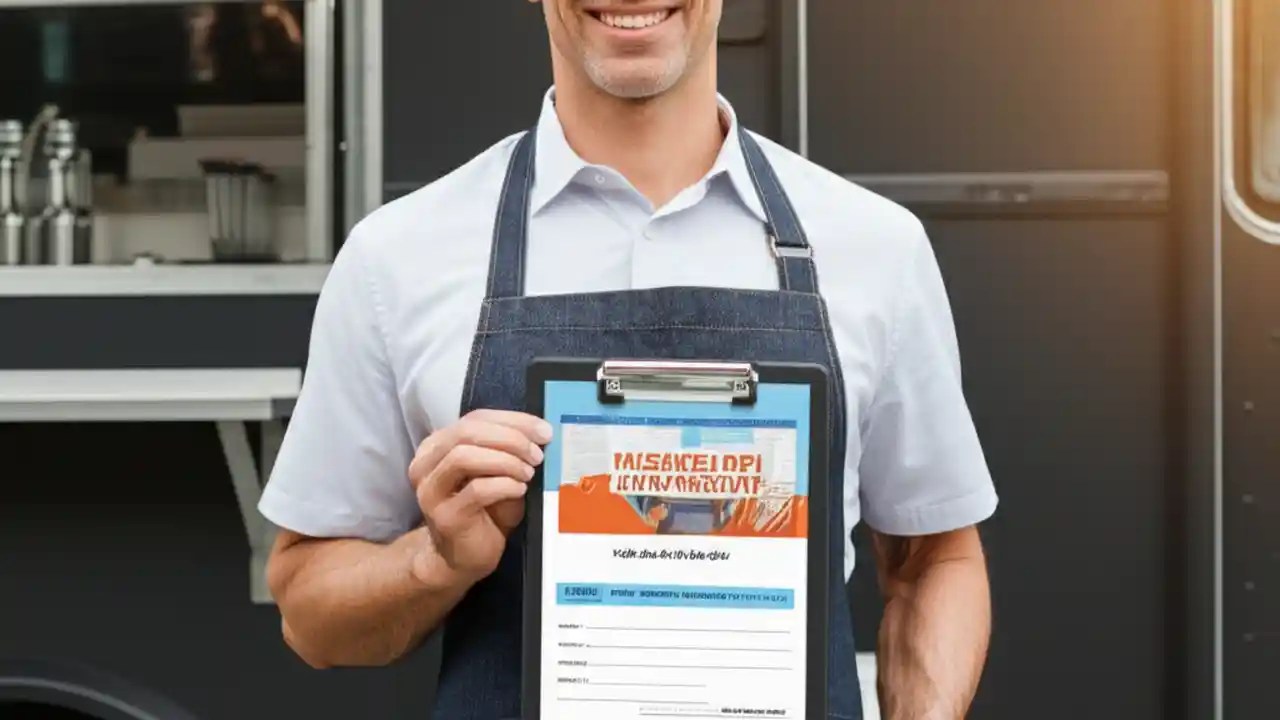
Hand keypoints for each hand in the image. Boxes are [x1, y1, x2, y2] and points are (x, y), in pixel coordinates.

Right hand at [409, 409, 551, 583]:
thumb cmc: (484, 512)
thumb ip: (510, 451)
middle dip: (510, 438)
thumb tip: (541, 434)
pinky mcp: (444, 515)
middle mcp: (427, 464)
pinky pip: (477, 490)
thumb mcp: (499, 474)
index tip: (543, 431)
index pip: (475, 418)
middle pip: (467, 432)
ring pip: (464, 457)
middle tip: (537, 453)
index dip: (513, 420)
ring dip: (505, 460)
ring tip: (528, 473)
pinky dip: (504, 485)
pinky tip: (519, 490)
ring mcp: (431, 490)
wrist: (461, 558)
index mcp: (438, 446)